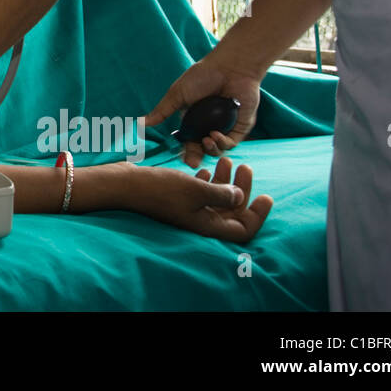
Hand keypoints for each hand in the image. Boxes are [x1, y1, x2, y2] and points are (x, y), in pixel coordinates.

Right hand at [124, 157, 272, 241]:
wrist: (125, 184)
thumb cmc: (160, 188)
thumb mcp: (197, 189)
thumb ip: (223, 194)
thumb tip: (240, 196)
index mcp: (207, 225)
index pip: (243, 230)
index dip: (257, 216)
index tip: (265, 196)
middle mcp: (200, 221)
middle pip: (232, 212)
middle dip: (243, 190)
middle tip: (246, 168)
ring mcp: (188, 210)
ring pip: (216, 200)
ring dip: (225, 181)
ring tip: (226, 160)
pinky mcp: (178, 200)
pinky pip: (200, 193)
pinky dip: (207, 181)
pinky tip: (205, 167)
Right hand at [146, 55, 262, 166]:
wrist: (230, 68)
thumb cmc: (203, 76)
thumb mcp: (178, 94)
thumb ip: (162, 111)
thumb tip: (140, 123)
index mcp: (193, 121)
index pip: (188, 142)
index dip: (185, 152)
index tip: (182, 157)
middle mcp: (208, 126)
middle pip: (202, 150)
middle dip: (197, 157)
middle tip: (193, 162)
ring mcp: (225, 128)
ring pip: (217, 150)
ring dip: (210, 150)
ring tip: (206, 141)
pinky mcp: (239, 128)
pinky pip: (231, 143)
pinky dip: (223, 143)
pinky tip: (215, 134)